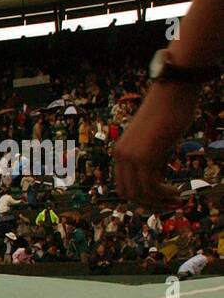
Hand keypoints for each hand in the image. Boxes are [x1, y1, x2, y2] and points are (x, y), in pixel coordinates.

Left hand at [113, 81, 197, 208]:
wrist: (174, 92)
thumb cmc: (170, 112)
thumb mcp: (157, 141)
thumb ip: (153, 159)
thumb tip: (157, 180)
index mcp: (121, 152)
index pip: (124, 185)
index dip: (141, 197)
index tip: (161, 199)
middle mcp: (121, 155)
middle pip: (128, 193)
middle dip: (149, 204)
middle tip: (171, 205)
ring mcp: (130, 156)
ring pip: (139, 193)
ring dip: (158, 202)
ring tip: (177, 201)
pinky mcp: (144, 156)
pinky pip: (150, 186)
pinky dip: (163, 194)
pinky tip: (177, 192)